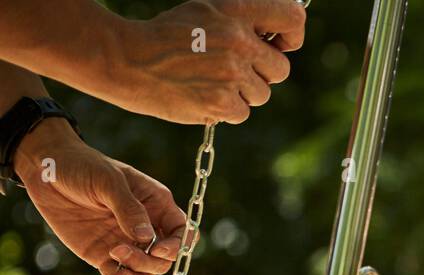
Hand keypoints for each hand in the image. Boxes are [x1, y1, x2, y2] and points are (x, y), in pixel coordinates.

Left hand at [17, 120, 187, 274]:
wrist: (45, 171)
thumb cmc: (83, 165)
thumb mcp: (108, 181)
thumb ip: (128, 208)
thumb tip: (146, 237)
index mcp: (156, 205)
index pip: (182, 232)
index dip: (177, 246)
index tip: (157, 249)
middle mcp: (146, 227)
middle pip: (164, 258)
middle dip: (148, 263)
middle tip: (120, 251)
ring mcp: (126, 243)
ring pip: (144, 272)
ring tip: (116, 274)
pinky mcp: (104, 255)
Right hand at [114, 0, 305, 123]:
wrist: (127, 58)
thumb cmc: (170, 35)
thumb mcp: (207, 10)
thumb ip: (244, 20)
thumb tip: (281, 40)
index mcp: (237, 8)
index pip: (293, 18)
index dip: (292, 35)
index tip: (280, 44)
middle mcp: (239, 40)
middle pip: (281, 69)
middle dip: (261, 72)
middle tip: (230, 66)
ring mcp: (232, 73)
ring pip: (262, 93)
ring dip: (242, 91)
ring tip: (209, 78)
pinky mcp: (222, 103)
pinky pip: (243, 112)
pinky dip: (226, 109)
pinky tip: (202, 93)